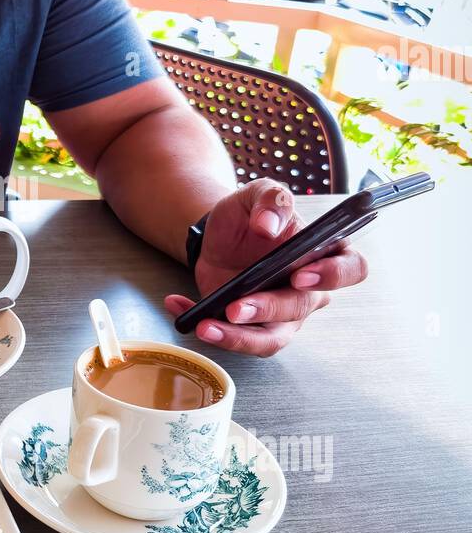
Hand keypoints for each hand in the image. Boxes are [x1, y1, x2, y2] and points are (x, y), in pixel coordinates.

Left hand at [163, 180, 367, 356]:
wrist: (218, 235)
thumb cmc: (250, 216)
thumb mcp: (257, 193)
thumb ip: (269, 199)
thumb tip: (269, 223)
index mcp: (323, 252)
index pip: (351, 269)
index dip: (332, 276)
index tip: (300, 275)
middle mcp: (309, 290)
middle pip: (301, 308)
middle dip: (268, 309)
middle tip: (236, 307)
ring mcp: (281, 314)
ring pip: (271, 338)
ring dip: (238, 337)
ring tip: (206, 326)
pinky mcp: (252, 328)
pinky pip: (236, 338)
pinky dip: (207, 327)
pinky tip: (180, 307)